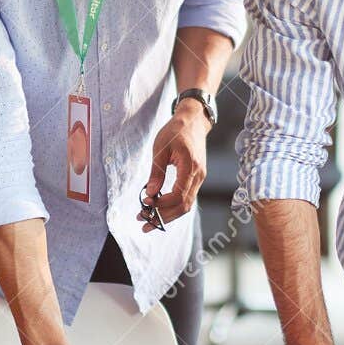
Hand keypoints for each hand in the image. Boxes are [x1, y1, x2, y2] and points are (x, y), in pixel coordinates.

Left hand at [137, 107, 209, 231]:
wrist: (193, 121)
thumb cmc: (175, 131)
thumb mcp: (161, 148)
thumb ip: (156, 172)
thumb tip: (150, 192)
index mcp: (190, 167)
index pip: (178, 195)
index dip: (161, 204)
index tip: (145, 202)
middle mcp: (198, 176)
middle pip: (183, 206)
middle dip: (163, 217)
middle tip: (143, 223)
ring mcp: (200, 178)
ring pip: (186, 205)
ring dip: (168, 215)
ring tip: (149, 220)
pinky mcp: (197, 178)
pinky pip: (186, 198)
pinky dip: (173, 207)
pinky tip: (159, 210)